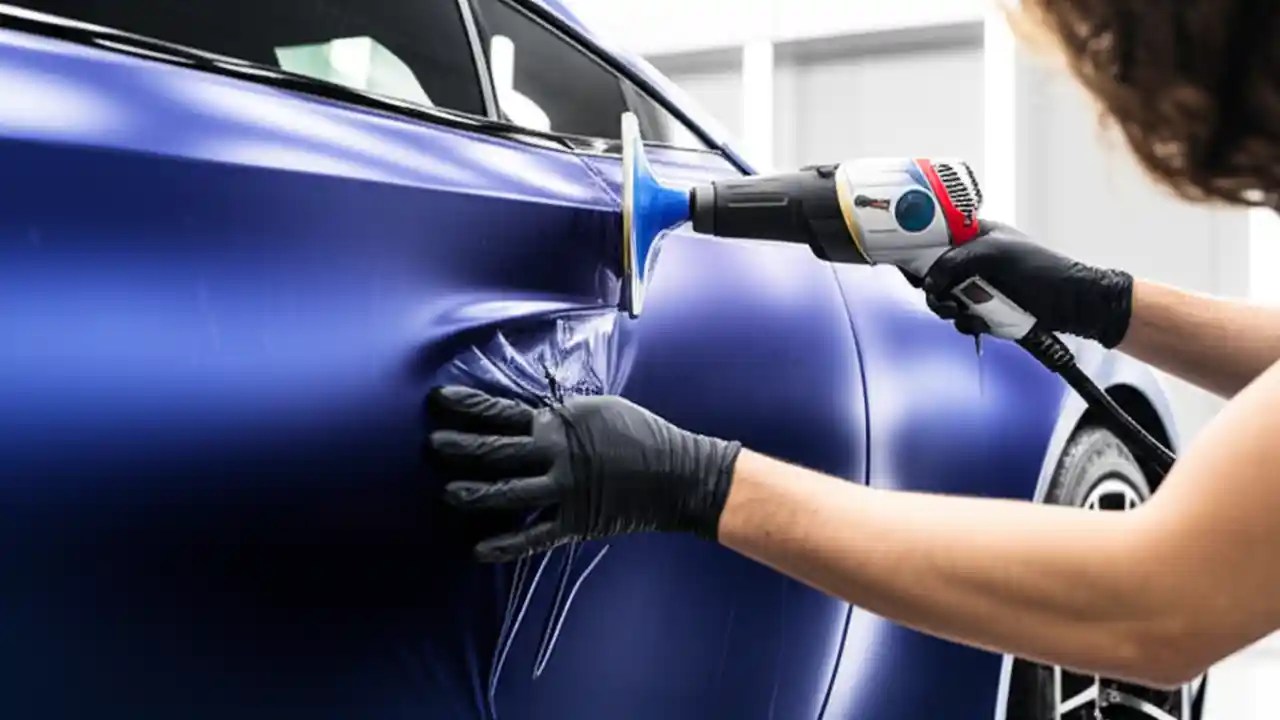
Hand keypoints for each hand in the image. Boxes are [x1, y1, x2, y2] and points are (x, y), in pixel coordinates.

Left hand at [426, 386, 740, 562]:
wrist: (676, 473)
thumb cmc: (639, 434)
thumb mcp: (597, 410)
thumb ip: (560, 415)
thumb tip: (530, 414)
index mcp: (558, 422)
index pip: (501, 412)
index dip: (467, 406)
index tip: (438, 400)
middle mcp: (555, 455)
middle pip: (496, 450)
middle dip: (461, 447)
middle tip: (433, 445)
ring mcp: (563, 490)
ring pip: (508, 494)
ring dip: (475, 493)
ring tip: (447, 493)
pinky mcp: (575, 521)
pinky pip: (533, 537)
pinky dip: (505, 545)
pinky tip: (478, 550)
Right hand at [921, 221, 1133, 347]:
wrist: (1073, 303)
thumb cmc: (1040, 269)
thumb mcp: (994, 254)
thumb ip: (954, 262)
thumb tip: (927, 282)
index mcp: (975, 235)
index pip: (934, 238)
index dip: (918, 251)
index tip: (911, 268)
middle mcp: (972, 260)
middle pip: (933, 274)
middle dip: (934, 288)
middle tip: (943, 297)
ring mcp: (978, 287)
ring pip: (944, 299)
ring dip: (949, 308)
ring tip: (964, 311)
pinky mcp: (985, 311)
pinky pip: (961, 319)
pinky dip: (968, 323)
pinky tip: (983, 322)